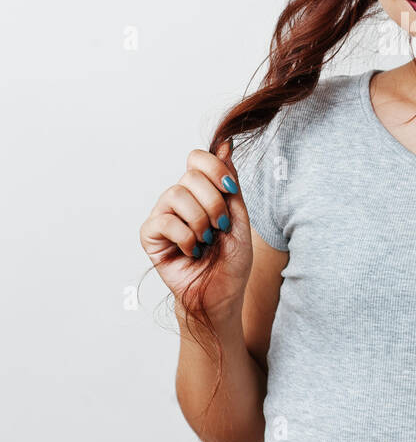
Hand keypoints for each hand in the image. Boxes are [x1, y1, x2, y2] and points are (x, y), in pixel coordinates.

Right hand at [139, 139, 252, 319]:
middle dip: (214, 202)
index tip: (230, 190)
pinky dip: (185, 237)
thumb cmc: (232, 261)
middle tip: (221, 228)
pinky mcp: (150, 235)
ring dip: (200, 221)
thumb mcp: (240, 218)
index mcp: (201, 191)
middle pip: (190, 175)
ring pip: (176, 194)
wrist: (222, 296)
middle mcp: (180, 199)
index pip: (198, 158)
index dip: (214, 168)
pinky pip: (164, 221)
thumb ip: (230, 184)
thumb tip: (226, 145)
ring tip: (206, 242)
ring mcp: (163, 215)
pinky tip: (192, 251)